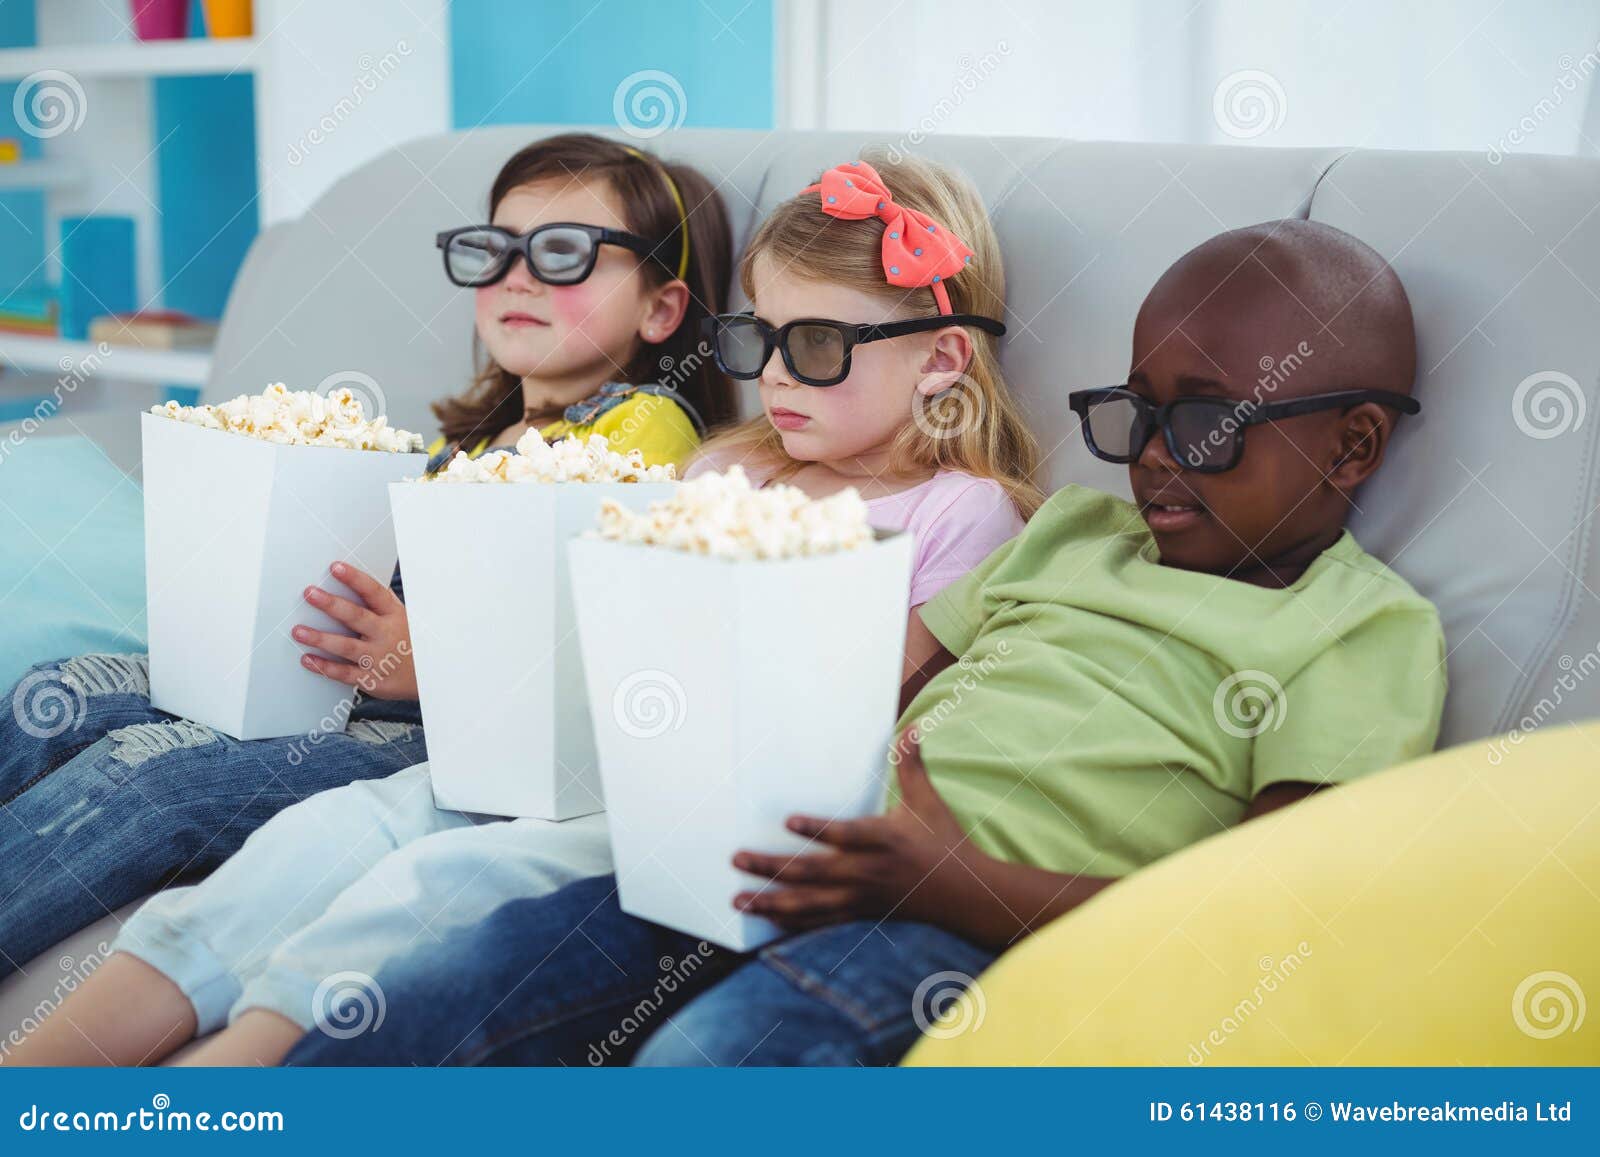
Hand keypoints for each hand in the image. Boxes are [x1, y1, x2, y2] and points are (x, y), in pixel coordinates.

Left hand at [292, 561, 417, 699]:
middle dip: (331, 605)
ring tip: (299, 631)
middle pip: (356, 617)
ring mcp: (379, 658)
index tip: (336, 567)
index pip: (374, 593)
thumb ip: (380, 605)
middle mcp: (386, 635)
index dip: (355, 579)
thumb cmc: (408, 642)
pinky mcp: (372, 679)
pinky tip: (308, 659)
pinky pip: (344, 673)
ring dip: (320, 638)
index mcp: (395, 616)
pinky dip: (325, 667)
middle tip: (310, 593)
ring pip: (346, 646)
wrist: (430, 677)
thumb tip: (350, 584)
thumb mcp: (404, 619)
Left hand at [731, 730, 980, 931]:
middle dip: (772, 867)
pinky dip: (791, 921)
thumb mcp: (928, 802)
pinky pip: (819, 922)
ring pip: (809, 903)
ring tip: (739, 898)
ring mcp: (861, 897)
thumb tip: (912, 727)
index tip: (788, 821)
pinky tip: (766, 917)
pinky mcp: (858, 914)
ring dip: (772, 901)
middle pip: (814, 871)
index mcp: (885, 840)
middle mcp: (868, 872)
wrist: (962, 896)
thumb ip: (911, 766)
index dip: (818, 830)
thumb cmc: (943, 842)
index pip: (847, 835)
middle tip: (738, 858)